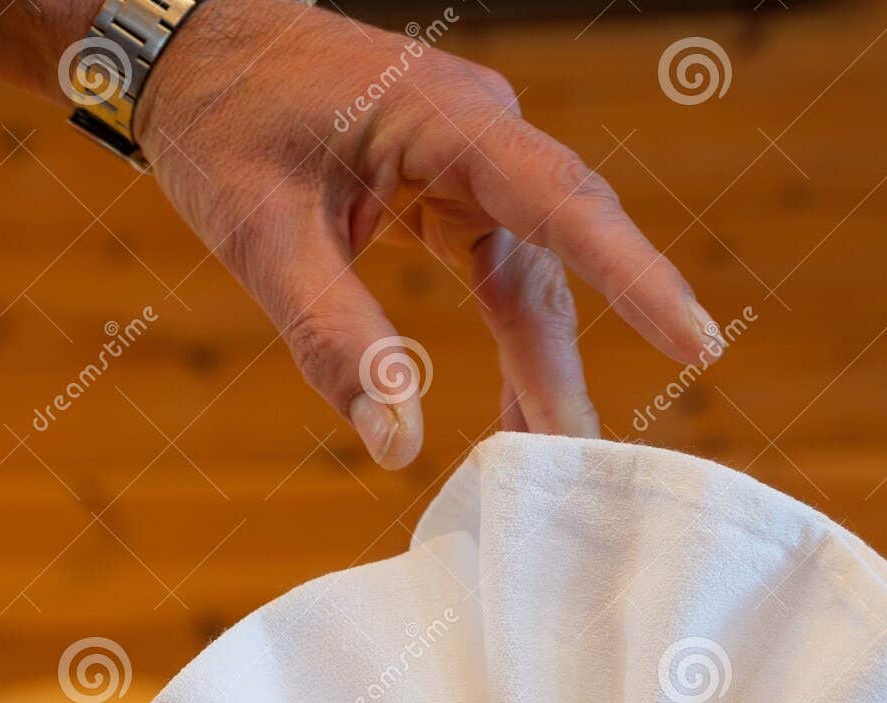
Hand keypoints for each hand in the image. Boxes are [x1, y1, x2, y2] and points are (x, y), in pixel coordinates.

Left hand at [134, 0, 720, 465]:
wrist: (191, 50)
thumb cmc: (223, 123)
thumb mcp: (265, 236)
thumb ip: (335, 339)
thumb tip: (399, 447)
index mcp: (448, 121)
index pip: (564, 206)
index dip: (634, 279)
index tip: (694, 342)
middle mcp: (483, 138)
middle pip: (561, 262)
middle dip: (569, 364)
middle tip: (584, 467)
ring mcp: (475, 165)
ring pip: (535, 282)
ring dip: (541, 371)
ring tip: (547, 464)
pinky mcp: (456, 193)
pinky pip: (503, 280)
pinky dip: (509, 348)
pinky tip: (514, 415)